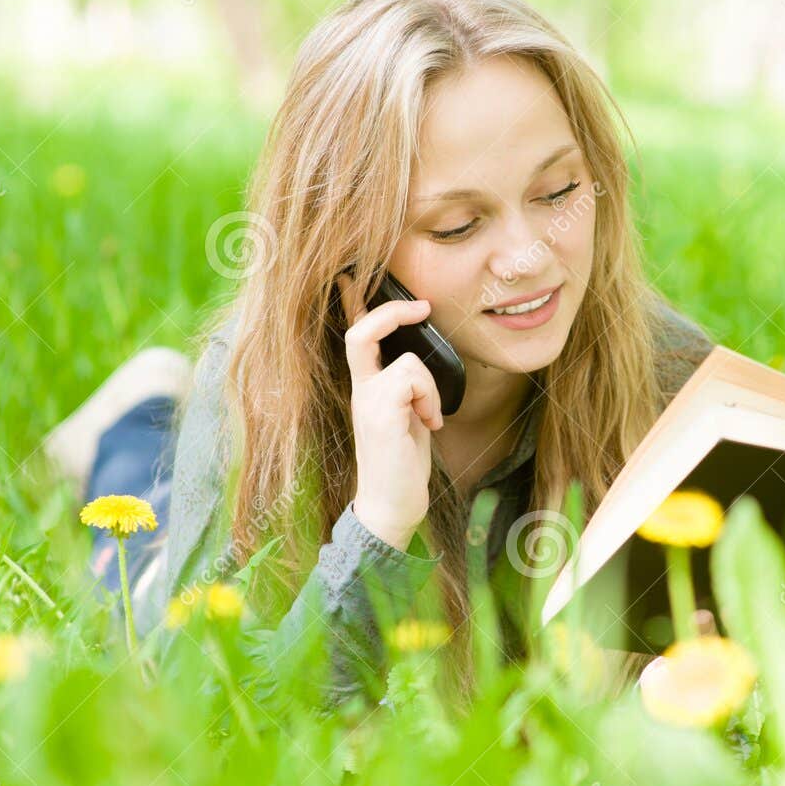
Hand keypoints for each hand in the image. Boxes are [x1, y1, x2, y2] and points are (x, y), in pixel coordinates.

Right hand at [336, 272, 443, 550]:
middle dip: (392, 313)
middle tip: (423, 308)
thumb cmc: (401, 464)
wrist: (390, 507)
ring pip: (408, 362)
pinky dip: (429, 399)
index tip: (357, 278)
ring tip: (430, 417)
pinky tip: (429, 425)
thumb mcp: (407, 418)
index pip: (355, 338)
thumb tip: (422, 366)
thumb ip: (408, 390)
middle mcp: (360, 391)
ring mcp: (367, 402)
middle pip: (360, 333)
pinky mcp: (380, 415)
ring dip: (430, 387)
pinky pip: (412, 379)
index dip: (354, 303)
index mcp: (366, 388)